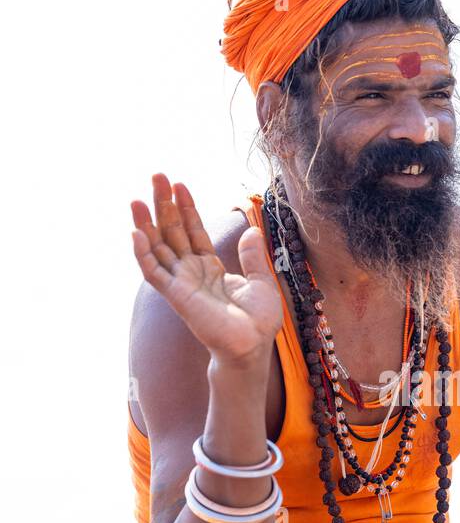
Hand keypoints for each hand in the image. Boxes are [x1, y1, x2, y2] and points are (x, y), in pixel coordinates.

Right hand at [131, 174, 282, 365]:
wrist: (252, 346)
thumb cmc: (258, 322)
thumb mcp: (262, 281)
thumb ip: (253, 256)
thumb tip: (252, 230)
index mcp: (210, 267)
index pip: (193, 231)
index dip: (186, 208)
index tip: (180, 184)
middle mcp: (191, 272)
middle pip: (172, 232)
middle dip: (164, 205)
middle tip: (156, 176)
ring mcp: (182, 283)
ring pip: (157, 249)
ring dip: (145, 225)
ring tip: (136, 200)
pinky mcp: (177, 296)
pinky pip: (154, 273)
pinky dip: (143, 254)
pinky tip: (136, 234)